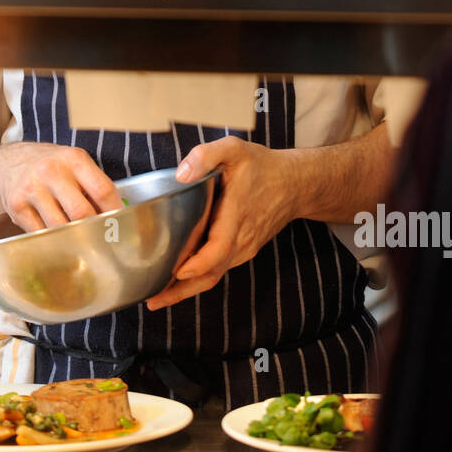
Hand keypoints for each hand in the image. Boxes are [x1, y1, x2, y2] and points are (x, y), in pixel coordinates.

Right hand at [0, 141, 123, 231]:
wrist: (9, 162)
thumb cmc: (50, 166)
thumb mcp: (73, 164)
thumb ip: (93, 186)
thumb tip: (114, 216)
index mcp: (73, 159)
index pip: (102, 189)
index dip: (114, 212)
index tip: (119, 225)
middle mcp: (51, 171)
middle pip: (81, 212)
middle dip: (93, 229)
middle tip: (100, 238)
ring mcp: (32, 188)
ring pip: (60, 227)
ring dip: (72, 237)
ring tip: (78, 238)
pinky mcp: (16, 205)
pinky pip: (41, 232)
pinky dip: (52, 238)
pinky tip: (56, 234)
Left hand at [145, 136, 297, 309]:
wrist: (297, 185)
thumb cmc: (263, 167)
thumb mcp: (234, 150)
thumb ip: (206, 156)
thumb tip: (181, 174)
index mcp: (236, 215)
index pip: (218, 248)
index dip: (198, 264)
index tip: (176, 272)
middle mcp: (241, 238)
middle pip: (211, 274)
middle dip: (182, 290)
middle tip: (154, 301)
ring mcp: (243, 248)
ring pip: (214, 275)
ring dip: (187, 289)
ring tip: (158, 296)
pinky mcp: (243, 250)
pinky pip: (219, 268)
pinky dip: (199, 278)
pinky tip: (178, 279)